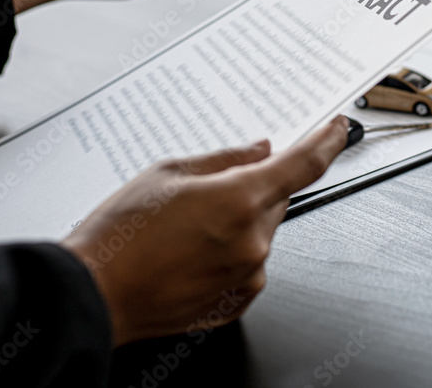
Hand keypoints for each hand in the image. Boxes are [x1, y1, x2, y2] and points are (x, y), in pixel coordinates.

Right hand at [61, 116, 348, 346]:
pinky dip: (231, 252)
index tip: (338, 129)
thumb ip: (225, 159)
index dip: (327, 142)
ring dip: (239, 223)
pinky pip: (249, 264)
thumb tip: (260, 151)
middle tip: (207, 193)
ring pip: (262, 232)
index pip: (304, 164)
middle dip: (253, 188)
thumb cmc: (119, 237)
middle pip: (277, 199)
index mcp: (239, 200)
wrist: (93, 295)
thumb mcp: (168, 173)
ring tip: (186, 229)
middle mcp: (253, 241)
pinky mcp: (238, 301)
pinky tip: (191, 253)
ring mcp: (248, 275)